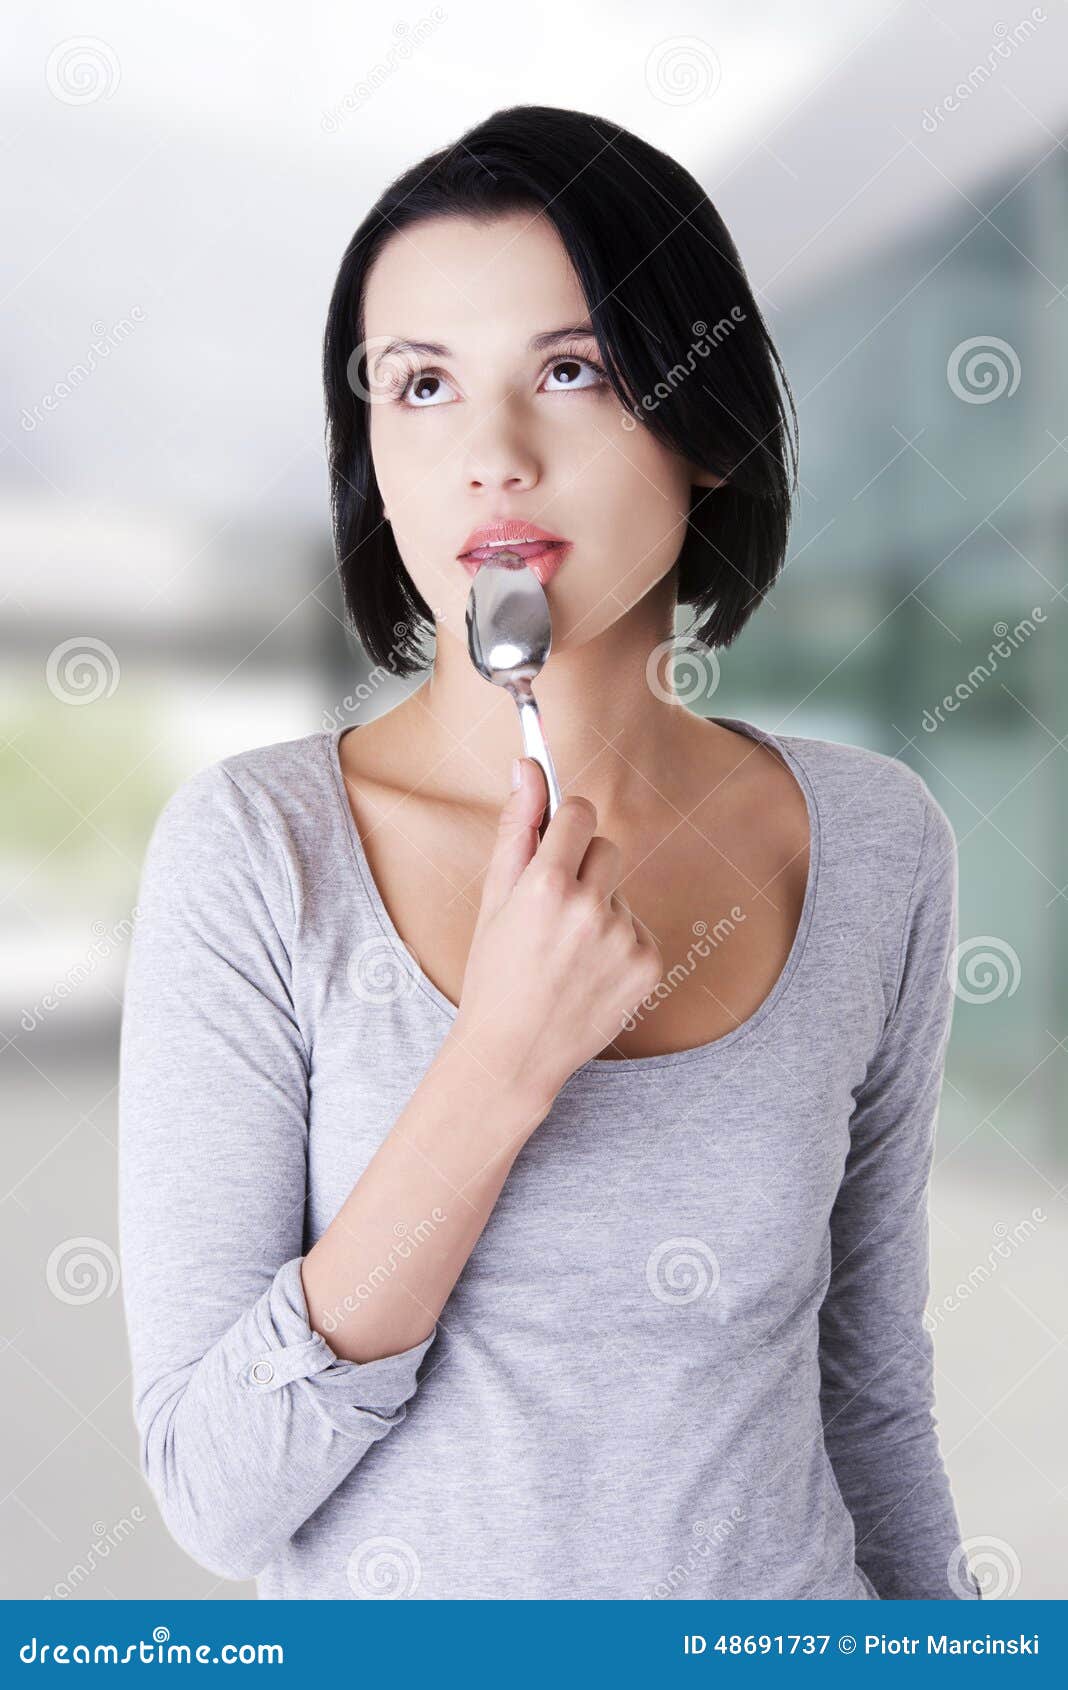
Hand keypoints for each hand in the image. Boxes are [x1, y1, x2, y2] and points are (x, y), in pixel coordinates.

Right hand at [447, 758, 662, 1114]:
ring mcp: (624, 938)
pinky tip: (588, 972)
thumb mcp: (494, 898)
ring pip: (621, 892)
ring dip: (600, 908)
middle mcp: (591, 908)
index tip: (556, 843)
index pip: (580, 812)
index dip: (566, 826)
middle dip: (583, 867)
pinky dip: (618, 943)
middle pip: (606, 847)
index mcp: (547, 884)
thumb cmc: (494, 974)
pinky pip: (638, 928)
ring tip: (567, 952)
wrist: (513, 1054)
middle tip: (551, 911)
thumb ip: (516, 826)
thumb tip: (528, 766)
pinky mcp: (648, 964)